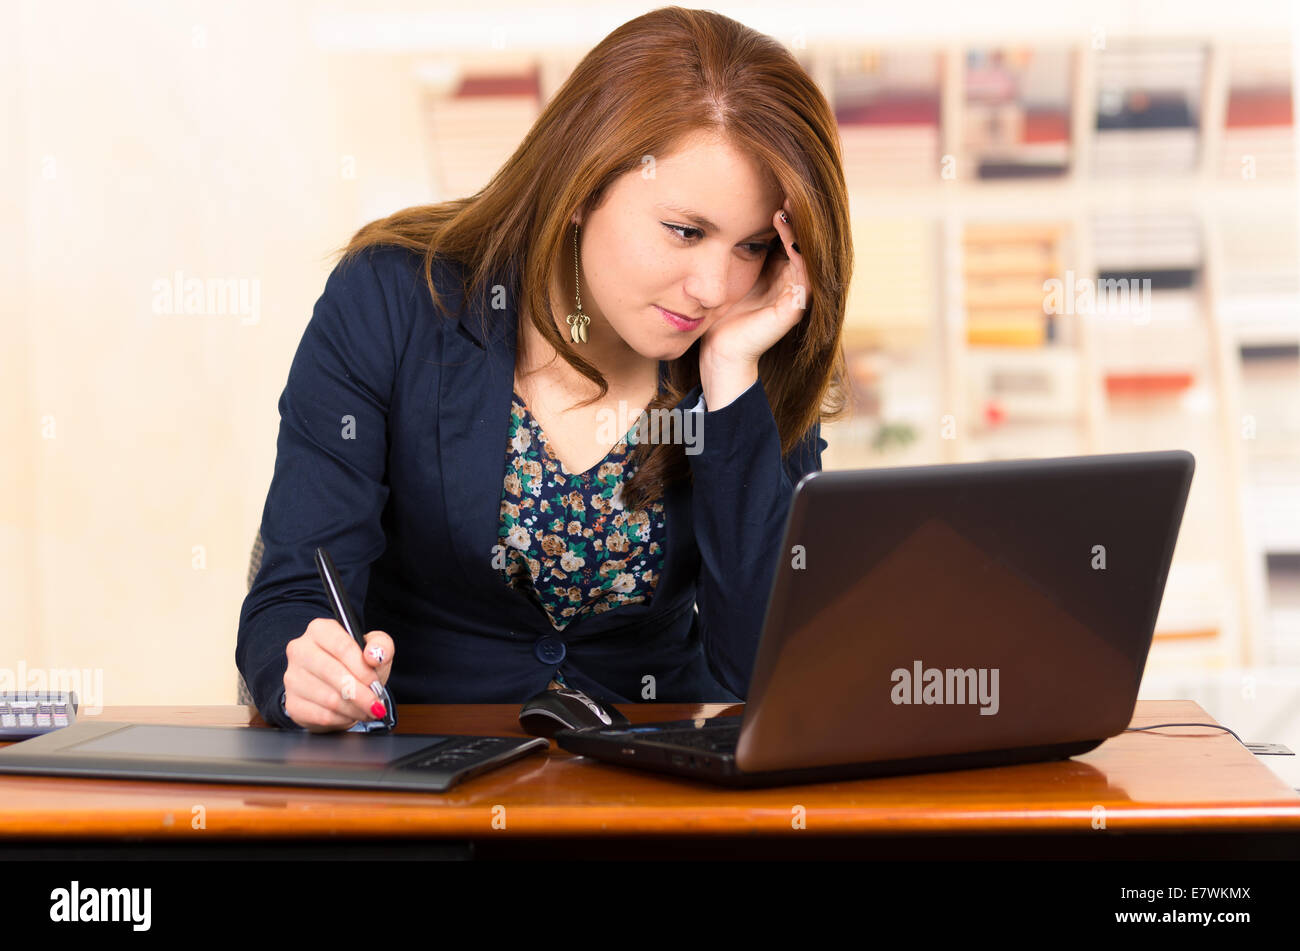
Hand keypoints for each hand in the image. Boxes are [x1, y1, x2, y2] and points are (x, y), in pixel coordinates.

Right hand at [283, 619, 394, 732]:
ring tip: (366, 710)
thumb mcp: (375, 649)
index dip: (362, 669)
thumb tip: (374, 655)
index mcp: (320, 630)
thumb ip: (381, 645)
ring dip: (354, 709)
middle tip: (375, 704)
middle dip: (360, 693)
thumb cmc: (357, 665)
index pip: (341, 647)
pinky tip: (350, 715)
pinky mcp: (292, 703)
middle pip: (332, 673)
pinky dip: (342, 719)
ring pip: (328, 698)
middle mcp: (300, 650)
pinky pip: (321, 715)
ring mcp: (292, 677)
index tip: (374, 683)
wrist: (338, 688)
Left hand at [698, 195, 807, 400]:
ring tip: (786, 207)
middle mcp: (792, 282)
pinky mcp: (793, 310)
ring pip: (806, 254)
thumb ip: (735, 249)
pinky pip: (803, 276)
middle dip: (797, 215)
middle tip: (788, 187)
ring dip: (799, 230)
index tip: (776, 184)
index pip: (789, 235)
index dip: (786, 211)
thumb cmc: (721, 314)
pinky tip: (788, 235)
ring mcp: (796, 296)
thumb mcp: (729, 273)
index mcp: (779, 272)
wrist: (718, 353)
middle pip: (803, 240)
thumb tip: (725, 213)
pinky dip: (798, 254)